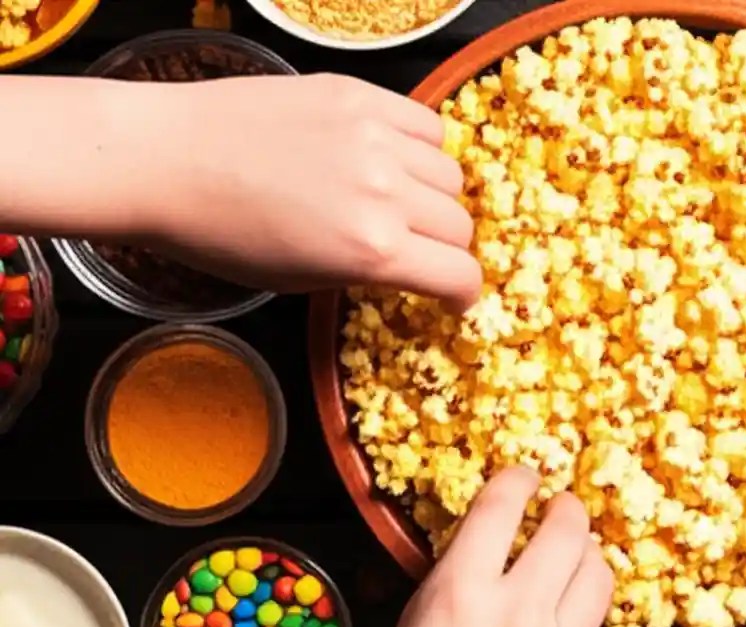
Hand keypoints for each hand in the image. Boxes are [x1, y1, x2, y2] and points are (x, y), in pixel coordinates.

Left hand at [138, 74, 479, 306]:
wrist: (164, 160)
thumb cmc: (220, 236)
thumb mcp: (301, 279)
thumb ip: (366, 270)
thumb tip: (403, 261)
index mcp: (371, 250)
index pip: (460, 273)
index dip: (463, 293)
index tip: (453, 295)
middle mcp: (386, 192)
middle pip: (460, 224)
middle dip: (446, 247)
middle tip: (418, 248)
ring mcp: (376, 137)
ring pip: (450, 173)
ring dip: (436, 196)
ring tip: (402, 198)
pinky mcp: (358, 94)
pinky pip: (426, 123)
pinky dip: (422, 146)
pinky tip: (393, 156)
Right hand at [357, 467, 613, 626]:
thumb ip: (444, 598)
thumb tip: (468, 575)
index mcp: (459, 594)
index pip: (501, 508)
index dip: (518, 479)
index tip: (525, 473)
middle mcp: (516, 612)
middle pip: (567, 532)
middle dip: (567, 509)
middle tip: (561, 506)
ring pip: (598, 576)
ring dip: (589, 554)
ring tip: (578, 553)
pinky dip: (581, 612)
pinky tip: (564, 621)